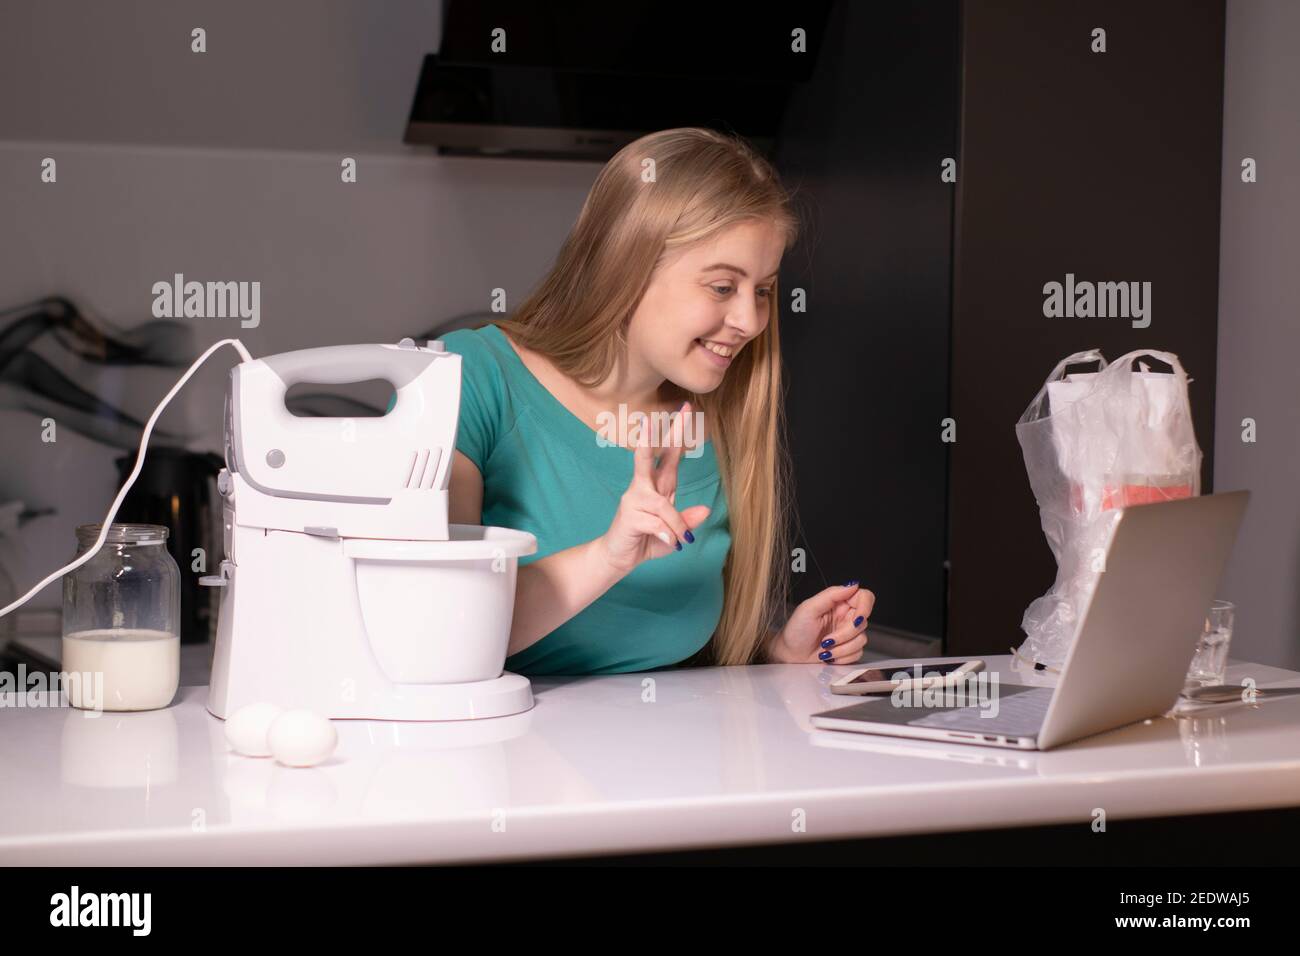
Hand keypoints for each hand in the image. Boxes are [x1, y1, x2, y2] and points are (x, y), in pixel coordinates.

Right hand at [598, 401, 710, 575]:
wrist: (619, 558)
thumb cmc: (646, 540)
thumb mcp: (674, 533)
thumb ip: (686, 521)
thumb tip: (705, 509)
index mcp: (657, 487)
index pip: (670, 456)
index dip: (679, 434)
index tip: (687, 409)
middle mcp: (643, 487)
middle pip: (652, 458)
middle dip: (662, 435)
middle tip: (677, 412)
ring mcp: (634, 500)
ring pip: (662, 504)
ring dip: (675, 525)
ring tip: (681, 540)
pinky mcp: (629, 516)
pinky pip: (657, 523)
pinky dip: (667, 536)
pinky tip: (667, 544)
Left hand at [770, 582, 874, 663]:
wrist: (790, 655)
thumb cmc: (796, 631)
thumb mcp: (809, 608)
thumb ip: (831, 594)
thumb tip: (852, 584)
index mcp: (838, 603)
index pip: (865, 597)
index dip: (865, 608)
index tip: (856, 619)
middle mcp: (845, 616)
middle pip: (864, 622)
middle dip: (845, 634)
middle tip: (827, 639)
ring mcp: (848, 633)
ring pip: (862, 639)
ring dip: (841, 648)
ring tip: (825, 648)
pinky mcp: (849, 648)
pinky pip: (858, 653)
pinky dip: (842, 657)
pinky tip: (830, 655)